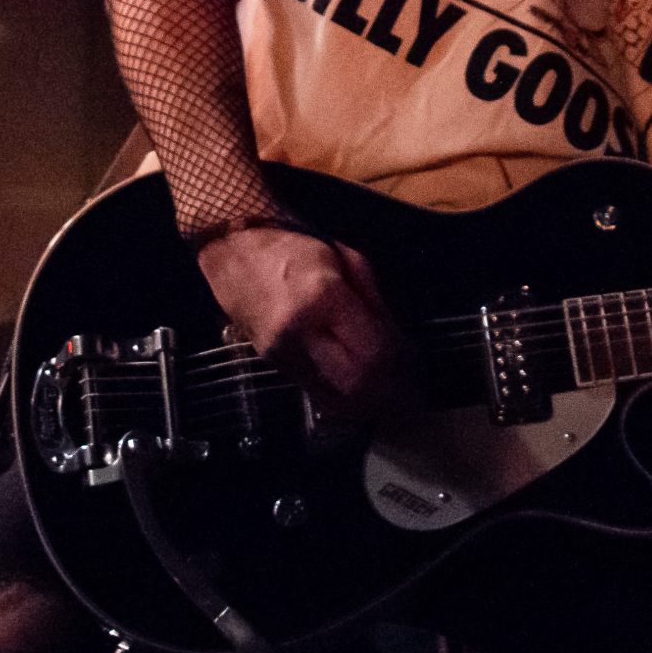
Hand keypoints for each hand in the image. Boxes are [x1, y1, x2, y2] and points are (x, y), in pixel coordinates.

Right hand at [197, 224, 407, 417]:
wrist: (235, 251)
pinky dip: (345, 401)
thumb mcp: (347, 259)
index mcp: (324, 299)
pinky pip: (317, 395)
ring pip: (336, 398)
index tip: (417, 365)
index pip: (373, 350)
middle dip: (390, 396)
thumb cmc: (294, 248)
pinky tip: (362, 396)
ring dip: (370, 404)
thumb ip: (375, 303)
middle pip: (356, 384)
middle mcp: (300, 334)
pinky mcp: (274, 365)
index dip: (401, 365)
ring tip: (393, 401)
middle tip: (412, 397)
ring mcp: (283, 355)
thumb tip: (401, 345)